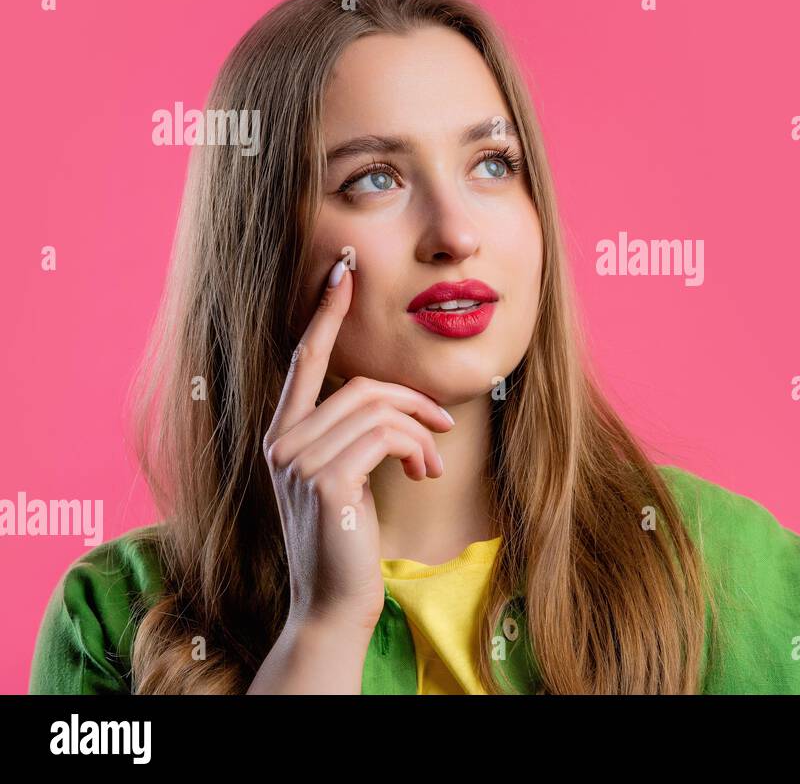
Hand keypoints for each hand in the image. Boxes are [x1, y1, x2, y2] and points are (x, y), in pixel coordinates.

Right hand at [260, 258, 454, 638]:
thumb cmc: (348, 540)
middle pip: (361, 386)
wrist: (335, 601)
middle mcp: (280, 442)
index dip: (323, 314)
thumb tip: (401, 406)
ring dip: (422, 432)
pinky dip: (418, 448)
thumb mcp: (347, 479)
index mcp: (282, 434)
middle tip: (446, 427)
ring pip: (379, 409)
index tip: (341, 272)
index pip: (303, 360)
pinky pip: (387, 436)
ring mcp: (297, 461)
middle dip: (413, 402)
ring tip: (434, 463)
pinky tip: (425, 473)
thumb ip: (357, 436)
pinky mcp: (325, 480)